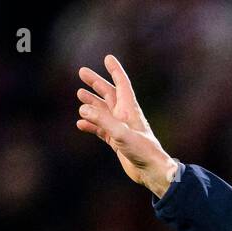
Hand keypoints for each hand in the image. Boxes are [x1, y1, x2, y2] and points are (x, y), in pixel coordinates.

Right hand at [75, 54, 177, 196]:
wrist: (152, 171)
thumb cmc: (142, 150)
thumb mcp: (121, 133)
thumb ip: (102, 120)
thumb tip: (83, 109)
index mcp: (130, 110)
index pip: (122, 84)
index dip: (115, 70)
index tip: (108, 58)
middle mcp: (125, 116)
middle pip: (109, 94)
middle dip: (96, 83)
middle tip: (82, 72)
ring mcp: (121, 129)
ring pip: (103, 112)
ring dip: (92, 103)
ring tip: (79, 94)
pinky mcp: (117, 142)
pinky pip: (101, 129)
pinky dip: (91, 125)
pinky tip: (80, 124)